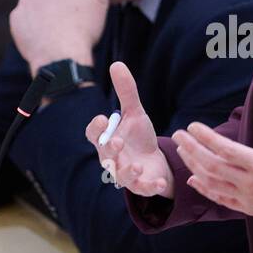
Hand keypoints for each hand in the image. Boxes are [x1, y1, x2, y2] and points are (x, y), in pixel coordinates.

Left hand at [10, 0, 127, 72]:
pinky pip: (24, 18)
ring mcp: (24, 4)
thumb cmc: (83, 27)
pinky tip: (45, 34)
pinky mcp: (15, 21)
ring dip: (42, 8)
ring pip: (34, 2)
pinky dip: (32, 23)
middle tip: (69, 8)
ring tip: (57, 25)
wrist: (59, 58)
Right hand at [85, 61, 173, 197]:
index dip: (95, 128)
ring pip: (121, 176)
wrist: (155, 161)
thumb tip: (116, 64)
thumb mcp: (135, 113)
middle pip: (105, 156)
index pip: (93, 134)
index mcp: (106, 140)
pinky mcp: (141, 185)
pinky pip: (142, 188)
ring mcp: (126, 173)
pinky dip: (150, 186)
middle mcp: (112, 159)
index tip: (103, 118)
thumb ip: (126, 92)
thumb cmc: (139, 137)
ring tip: (136, 165)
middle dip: (109, 149)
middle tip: (117, 142)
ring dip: (127, 172)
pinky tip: (158, 182)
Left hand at [171, 97, 252, 231]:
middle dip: (191, 150)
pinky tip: (194, 179)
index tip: (193, 126)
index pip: (226, 150)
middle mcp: (250, 183)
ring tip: (181, 152)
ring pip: (212, 183)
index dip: (206, 137)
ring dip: (194, 166)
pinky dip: (205, 189)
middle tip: (177, 136)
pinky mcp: (248, 208)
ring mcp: (247, 198)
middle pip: (212, 166)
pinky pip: (220, 199)